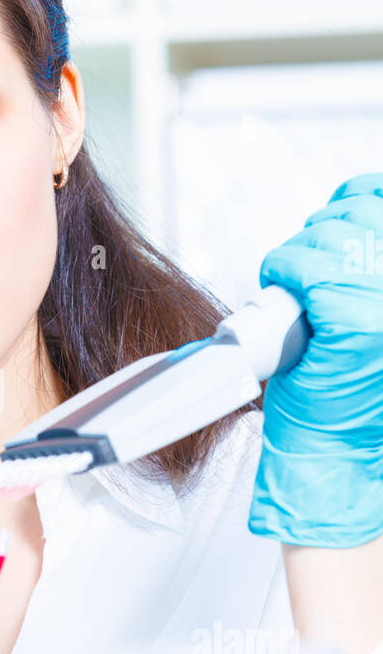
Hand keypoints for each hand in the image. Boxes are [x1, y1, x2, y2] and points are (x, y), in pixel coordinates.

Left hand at [249, 173, 382, 546]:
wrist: (337, 452)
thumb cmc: (348, 386)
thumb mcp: (370, 310)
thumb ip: (369, 264)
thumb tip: (355, 203)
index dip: (358, 201)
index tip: (336, 220)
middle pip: (362, 215)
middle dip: (321, 234)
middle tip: (305, 272)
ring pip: (329, 238)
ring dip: (298, 255)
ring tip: (295, 289)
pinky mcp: (361, 323)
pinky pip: (307, 268)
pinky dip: (283, 270)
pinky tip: (282, 291)